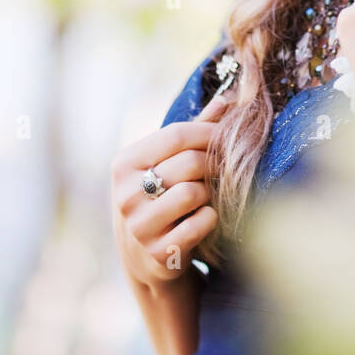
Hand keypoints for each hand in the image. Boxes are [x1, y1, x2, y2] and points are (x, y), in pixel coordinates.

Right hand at [111, 91, 229, 288]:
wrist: (143, 257)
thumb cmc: (159, 197)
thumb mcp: (165, 163)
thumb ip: (194, 130)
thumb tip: (229, 97)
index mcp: (124, 164)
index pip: (175, 134)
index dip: (208, 133)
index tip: (226, 136)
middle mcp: (125, 194)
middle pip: (189, 162)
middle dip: (213, 164)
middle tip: (220, 170)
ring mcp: (139, 226)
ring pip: (194, 193)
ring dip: (209, 193)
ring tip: (205, 196)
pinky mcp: (158, 253)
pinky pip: (200, 223)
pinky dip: (210, 218)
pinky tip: (204, 219)